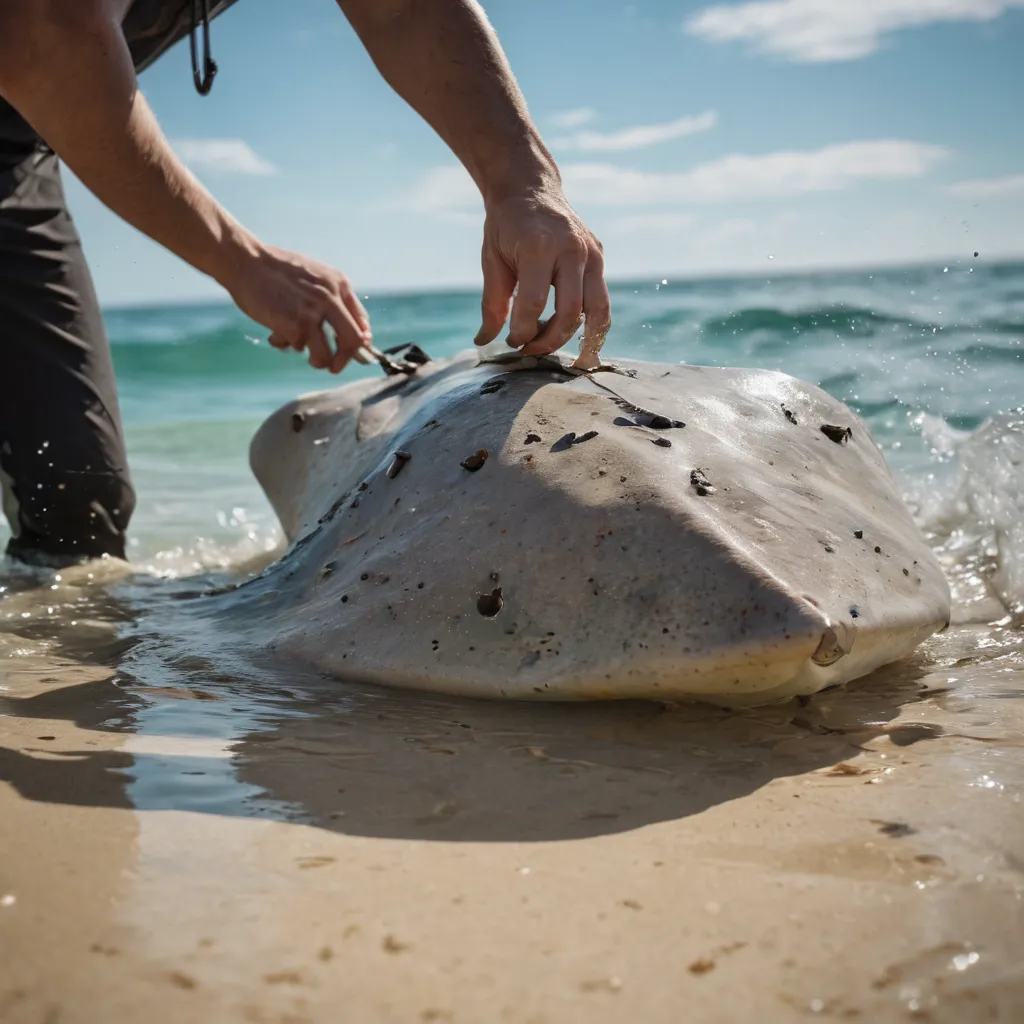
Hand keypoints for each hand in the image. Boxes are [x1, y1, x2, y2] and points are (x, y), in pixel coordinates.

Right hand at [222, 243, 371, 372]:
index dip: (359, 343)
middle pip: (353, 343)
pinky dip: (285, 345)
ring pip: (326, 356)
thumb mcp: (316, 276)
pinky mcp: (294, 324)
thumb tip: (355, 332)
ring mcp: (312, 312)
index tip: (352, 353)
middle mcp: (330, 298)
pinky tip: (275, 333)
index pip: (362, 322)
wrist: (246, 260)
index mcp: (339, 285)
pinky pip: (297, 348)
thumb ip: (334, 299)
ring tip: (302, 350)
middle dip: (344, 361)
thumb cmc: (278, 272)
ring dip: (315, 361)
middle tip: (333, 367)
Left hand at [474, 186, 610, 366]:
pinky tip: (582, 342)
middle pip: (569, 313)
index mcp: (538, 247)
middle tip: (529, 350)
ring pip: (597, 311)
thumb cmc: (506, 226)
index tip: (511, 342)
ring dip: (582, 341)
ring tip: (571, 362)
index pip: (534, 304)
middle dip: (549, 340)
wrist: (530, 187)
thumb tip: (484, 342)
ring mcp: (590, 253)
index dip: (522, 331)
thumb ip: (492, 304)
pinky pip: (602, 300)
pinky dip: (594, 325)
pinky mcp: (599, 257)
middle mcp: (571, 249)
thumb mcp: (492, 261)